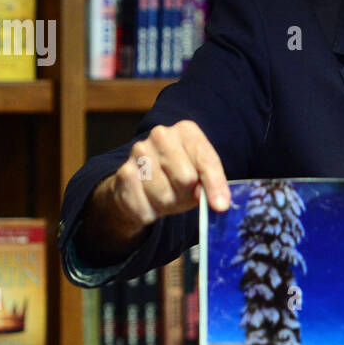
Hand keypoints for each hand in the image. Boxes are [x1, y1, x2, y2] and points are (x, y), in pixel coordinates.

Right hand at [84, 121, 229, 255]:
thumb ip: (212, 185)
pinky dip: (149, 213)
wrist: (141, 183)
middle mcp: (161, 135)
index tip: (220, 206)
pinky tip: (148, 202)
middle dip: (186, 194)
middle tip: (182, 193)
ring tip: (165, 195)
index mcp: (186, 131)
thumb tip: (219, 204)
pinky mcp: (123, 173)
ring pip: (164, 195)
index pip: (206, 160)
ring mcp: (138, 152)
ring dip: (167, 204)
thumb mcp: (201, 177)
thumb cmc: (178, 178)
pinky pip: (144, 207)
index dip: (215, 185)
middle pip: (185, 178)